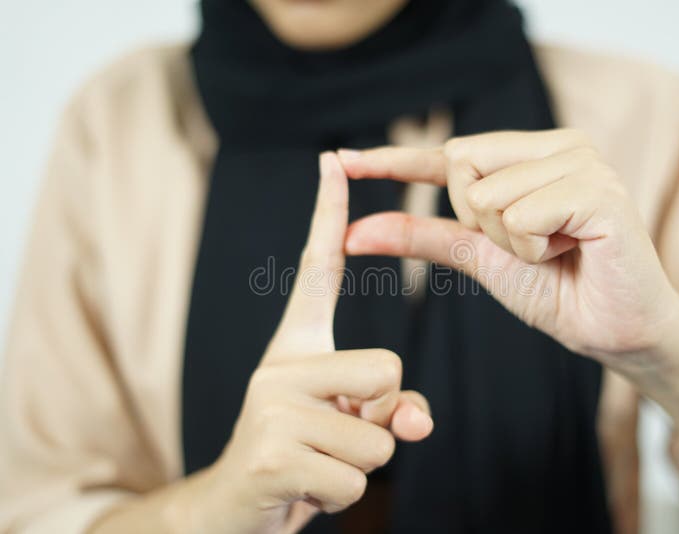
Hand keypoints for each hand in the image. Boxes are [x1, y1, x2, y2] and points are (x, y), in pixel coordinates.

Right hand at [184, 153, 432, 533]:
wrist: (231, 509)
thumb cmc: (299, 456)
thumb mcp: (350, 425)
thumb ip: (392, 409)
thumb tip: (418, 419)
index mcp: (296, 345)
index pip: (317, 269)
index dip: (328, 215)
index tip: (333, 160)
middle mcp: (279, 364)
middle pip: (387, 369)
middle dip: (379, 414)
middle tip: (338, 432)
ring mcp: (270, 407)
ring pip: (378, 437)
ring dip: (361, 464)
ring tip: (317, 464)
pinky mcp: (271, 455)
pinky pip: (355, 478)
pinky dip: (342, 496)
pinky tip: (305, 490)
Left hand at [339, 131, 678, 375]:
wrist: (620, 331)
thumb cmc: (559, 290)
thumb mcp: (479, 257)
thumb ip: (423, 235)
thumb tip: (356, 230)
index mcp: (532, 154)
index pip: (449, 151)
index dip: (393, 158)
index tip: (340, 159)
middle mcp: (558, 145)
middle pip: (459, 162)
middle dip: (477, 221)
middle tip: (531, 246)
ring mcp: (581, 161)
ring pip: (486, 194)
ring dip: (510, 242)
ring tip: (557, 252)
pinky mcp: (598, 189)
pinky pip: (520, 215)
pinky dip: (533, 248)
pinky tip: (573, 252)